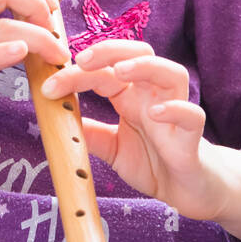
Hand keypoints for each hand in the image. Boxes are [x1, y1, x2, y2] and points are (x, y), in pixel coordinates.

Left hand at [41, 39, 229, 220]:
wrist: (189, 191)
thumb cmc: (154, 163)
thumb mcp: (113, 149)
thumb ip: (90, 134)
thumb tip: (56, 120)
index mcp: (132, 96)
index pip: (104, 71)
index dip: (76, 73)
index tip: (48, 86)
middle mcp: (154, 97)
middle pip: (141, 53)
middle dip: (111, 50)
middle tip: (83, 59)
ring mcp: (176, 113)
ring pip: (172, 73)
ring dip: (146, 67)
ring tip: (120, 71)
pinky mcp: (192, 138)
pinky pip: (192, 115)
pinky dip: (176, 109)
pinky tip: (157, 113)